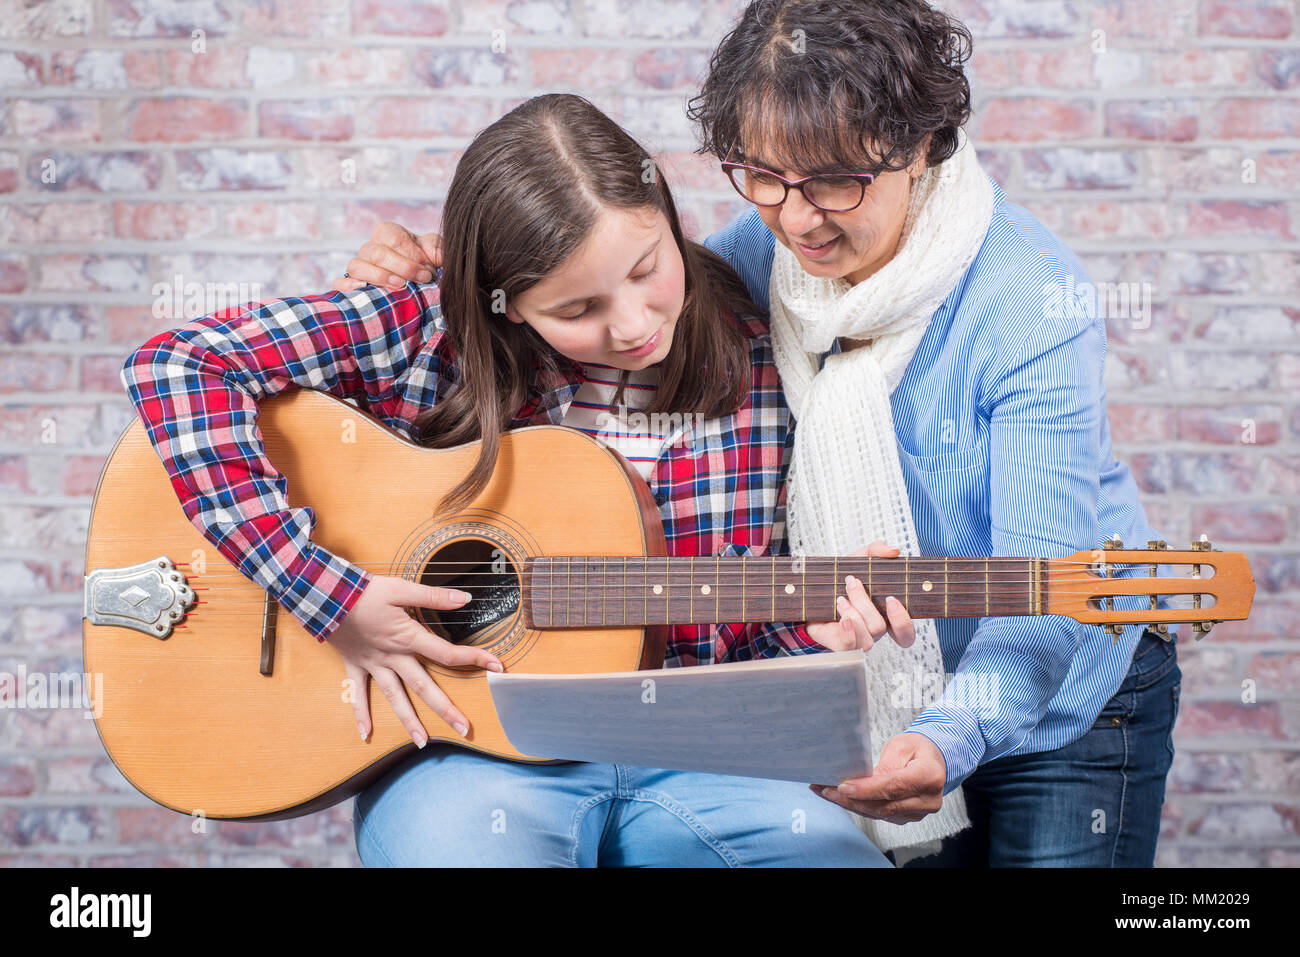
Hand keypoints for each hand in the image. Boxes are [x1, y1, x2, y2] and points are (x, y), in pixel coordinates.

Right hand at [327, 574, 501, 747]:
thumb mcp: (400, 589)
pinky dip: (360, 713)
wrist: (324, 597)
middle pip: (424, 687)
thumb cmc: (364, 592)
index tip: (496, 667)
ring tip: (422, 742)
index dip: (474, 658)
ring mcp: (373, 665)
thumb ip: (433, 596)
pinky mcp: (355, 666)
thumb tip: (465, 599)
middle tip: (464, 729)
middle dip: (445, 709)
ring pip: (394, 697)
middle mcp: (393, 657)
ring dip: (409, 720)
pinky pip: (358, 694)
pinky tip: (366, 734)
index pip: (447, 653)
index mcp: (408, 638)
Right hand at [332, 221, 442, 292]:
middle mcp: (370, 247)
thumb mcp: (434, 252)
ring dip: (379, 276)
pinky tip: (363, 289)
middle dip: (403, 267)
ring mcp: (359, 265)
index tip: (429, 270)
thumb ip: (437, 249)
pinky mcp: (350, 284)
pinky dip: (347, 286)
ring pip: (357, 266)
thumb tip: (440, 256)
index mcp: (387, 233)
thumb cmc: (424, 263)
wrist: (417, 284)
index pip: (394, 238)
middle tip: (423, 279)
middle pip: (378, 253)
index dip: (412, 254)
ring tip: (400, 285)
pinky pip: (340, 283)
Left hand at [804, 540, 916, 651]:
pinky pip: (849, 646)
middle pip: (880, 628)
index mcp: (883, 615)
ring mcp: (857, 638)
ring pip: (866, 637)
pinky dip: (847, 630)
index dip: (903, 621)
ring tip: (840, 598)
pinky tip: (841, 616)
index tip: (891, 600)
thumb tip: (893, 550)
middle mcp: (872, 630)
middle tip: (853, 583)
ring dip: (853, 613)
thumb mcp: (858, 560)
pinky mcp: (839, 643)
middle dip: (865, 604)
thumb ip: (876, 551)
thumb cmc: (839, 579)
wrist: (811, 591)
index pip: (905, 632)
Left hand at [811, 732, 946, 824]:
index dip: (866, 790)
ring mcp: (918, 812)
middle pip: (884, 806)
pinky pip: (879, 814)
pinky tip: (840, 798)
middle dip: (851, 800)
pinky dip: (858, 806)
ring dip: (850, 804)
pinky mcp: (906, 817)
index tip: (843, 787)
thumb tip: (862, 782)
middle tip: (826, 790)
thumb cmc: (918, 749)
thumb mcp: (901, 746)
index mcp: (929, 776)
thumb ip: (885, 764)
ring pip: (878, 813)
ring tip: (826, 792)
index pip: (893, 787)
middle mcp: (927, 800)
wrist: (933, 760)